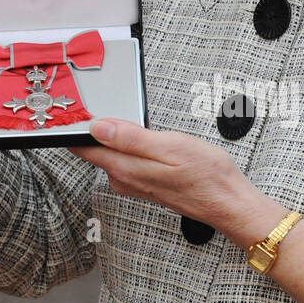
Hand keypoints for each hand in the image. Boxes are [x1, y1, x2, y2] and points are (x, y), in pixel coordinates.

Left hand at [68, 118, 272, 241]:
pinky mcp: (144, 183)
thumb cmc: (207, 176)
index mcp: (125, 168)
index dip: (75, 126)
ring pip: (112, 152)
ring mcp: (133, 182)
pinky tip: (144, 134)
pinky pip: (126, 159)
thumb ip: (132, 138)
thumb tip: (99, 127)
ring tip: (122, 111)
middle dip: (94, 125)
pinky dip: (129, 144)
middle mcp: (123, 179)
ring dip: (114, 133)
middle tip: (99, 100)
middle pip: (95, 148)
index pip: (84, 147)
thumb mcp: (171, 147)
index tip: (75, 107)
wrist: (228, 203)